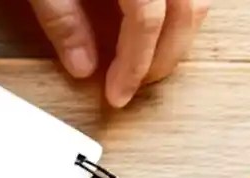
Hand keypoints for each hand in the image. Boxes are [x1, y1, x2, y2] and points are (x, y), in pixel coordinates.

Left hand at [28, 0, 210, 107]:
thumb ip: (61, 18)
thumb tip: (82, 67)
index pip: (148, 20)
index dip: (135, 63)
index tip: (118, 95)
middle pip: (188, 10)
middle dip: (166, 57)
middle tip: (138, 86)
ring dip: (180, 33)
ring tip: (149, 59)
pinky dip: (180, 10)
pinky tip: (158, 24)